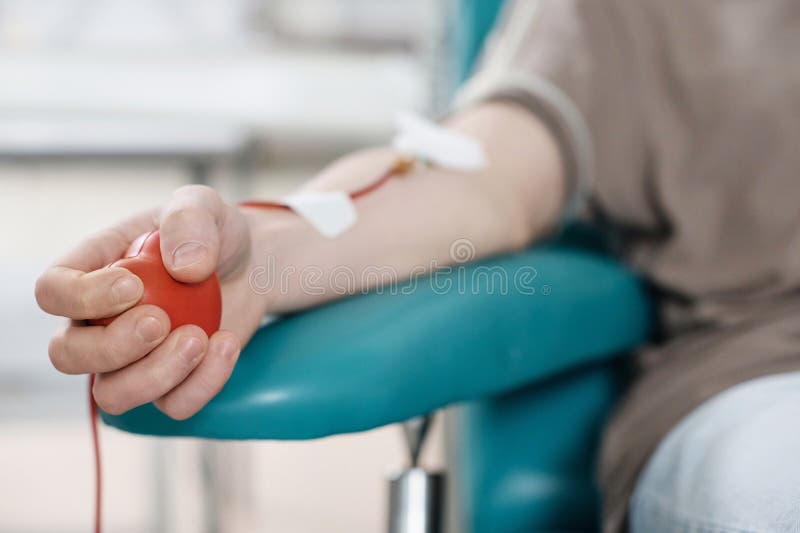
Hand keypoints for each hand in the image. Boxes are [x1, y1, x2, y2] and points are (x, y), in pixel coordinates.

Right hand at [36, 185, 266, 418]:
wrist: (252, 266)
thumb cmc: (213, 234)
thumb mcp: (204, 207)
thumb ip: (189, 220)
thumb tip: (184, 268)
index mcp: (91, 271)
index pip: (53, 292)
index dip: (81, 297)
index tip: (133, 286)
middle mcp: (98, 321)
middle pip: (68, 354)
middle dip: (112, 347)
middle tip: (161, 321)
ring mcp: (133, 359)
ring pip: (113, 395)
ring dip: (154, 375)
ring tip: (201, 339)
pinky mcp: (172, 383)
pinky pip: (172, 405)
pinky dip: (201, 384)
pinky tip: (227, 344)